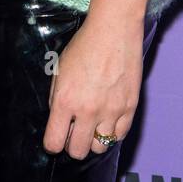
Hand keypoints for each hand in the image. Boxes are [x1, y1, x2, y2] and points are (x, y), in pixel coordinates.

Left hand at [43, 11, 145, 158]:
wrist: (113, 30)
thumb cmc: (84, 46)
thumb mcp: (59, 69)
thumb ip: (56, 98)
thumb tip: (59, 120)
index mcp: (65, 100)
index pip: (54, 142)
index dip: (53, 144)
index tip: (55, 140)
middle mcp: (87, 110)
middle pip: (78, 151)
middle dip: (72, 145)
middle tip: (74, 133)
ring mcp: (111, 111)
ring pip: (100, 147)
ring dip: (93, 139)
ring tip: (92, 125)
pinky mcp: (130, 108)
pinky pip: (119, 136)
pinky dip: (111, 132)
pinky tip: (107, 120)